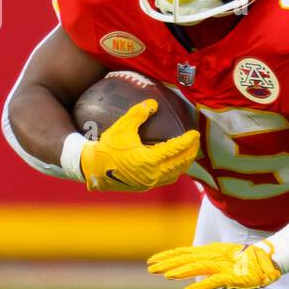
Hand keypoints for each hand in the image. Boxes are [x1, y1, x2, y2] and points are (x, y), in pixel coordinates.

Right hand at [80, 100, 198, 191]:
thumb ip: (138, 114)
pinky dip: (175, 170)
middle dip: (191, 152)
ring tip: (189, 153)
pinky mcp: (146, 186)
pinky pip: (167, 179)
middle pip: (180, 163)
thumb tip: (152, 103)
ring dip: (184, 163)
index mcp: (149, 160)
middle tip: (196, 142)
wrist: (93, 169)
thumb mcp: (122, 128)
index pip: (175, 150)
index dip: (187, 142)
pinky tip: (175, 164)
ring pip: (175, 173)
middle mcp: (153, 174)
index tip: (195, 134)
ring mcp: (150, 182)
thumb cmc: (107, 148)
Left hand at [147, 241, 282, 288]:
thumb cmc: (247, 261)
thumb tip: (196, 277)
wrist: (268, 259)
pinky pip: (213, 281)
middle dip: (167, 263)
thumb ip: (209, 267)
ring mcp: (222, 265)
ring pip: (196, 267)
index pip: (184, 253)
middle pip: (186, 259)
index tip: (152, 261)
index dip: (167, 256)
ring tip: (166, 275)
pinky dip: (200, 286)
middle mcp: (213, 256)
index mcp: (210, 252)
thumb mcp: (224, 261)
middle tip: (150, 268)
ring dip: (180, 271)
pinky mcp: (231, 276)